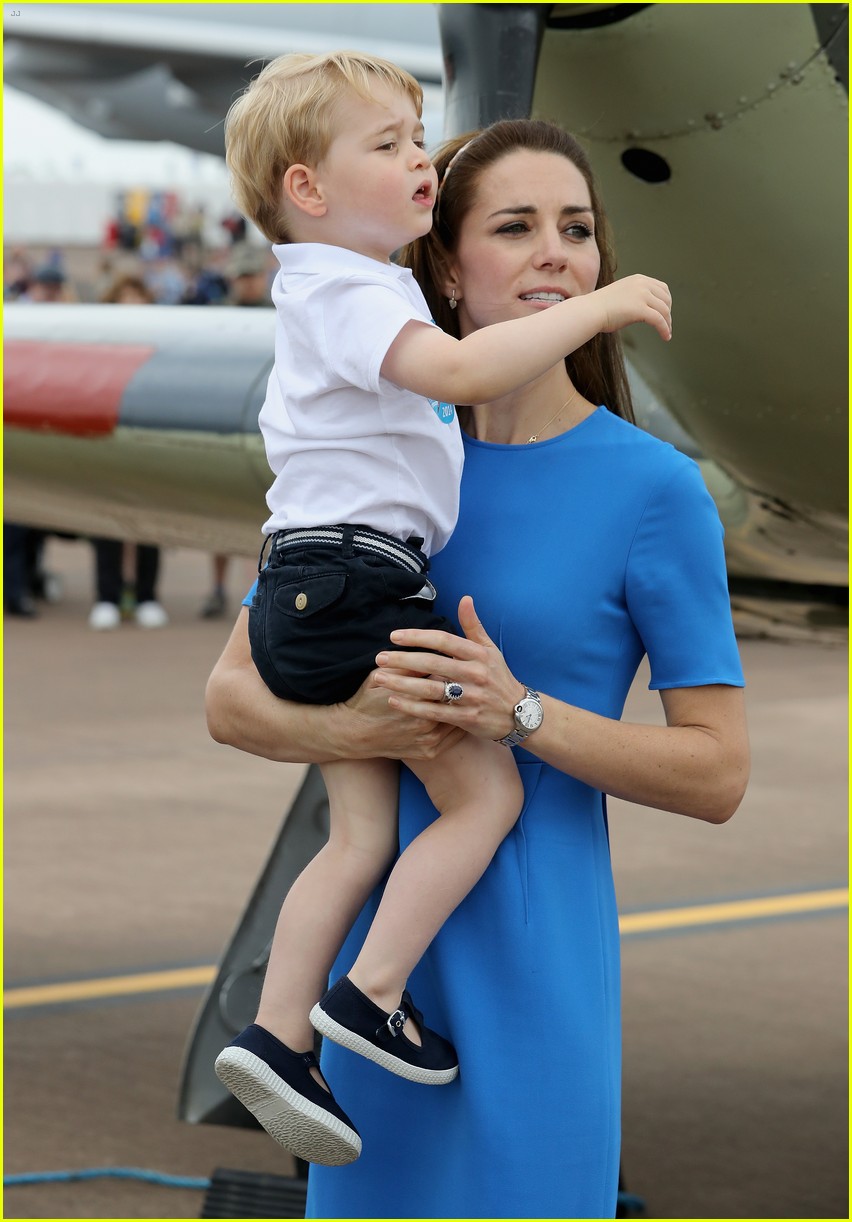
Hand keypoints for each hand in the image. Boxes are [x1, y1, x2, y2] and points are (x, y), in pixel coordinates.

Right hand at [340, 669, 464, 760]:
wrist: (353, 735)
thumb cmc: (366, 701)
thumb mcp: (381, 675)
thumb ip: (408, 666)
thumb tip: (432, 651)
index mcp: (416, 697)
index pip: (446, 676)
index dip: (452, 666)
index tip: (457, 659)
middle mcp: (426, 720)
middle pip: (457, 697)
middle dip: (463, 685)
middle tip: (468, 676)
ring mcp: (429, 739)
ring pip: (459, 718)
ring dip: (464, 705)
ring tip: (470, 693)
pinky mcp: (429, 751)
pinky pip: (454, 737)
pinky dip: (460, 724)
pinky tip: (462, 713)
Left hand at [374, 595, 524, 741]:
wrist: (520, 713)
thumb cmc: (499, 678)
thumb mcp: (491, 650)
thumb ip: (473, 626)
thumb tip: (465, 598)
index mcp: (478, 654)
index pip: (443, 641)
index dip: (417, 637)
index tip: (394, 636)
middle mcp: (475, 674)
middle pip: (432, 663)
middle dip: (402, 659)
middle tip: (379, 658)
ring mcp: (471, 697)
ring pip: (431, 688)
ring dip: (402, 684)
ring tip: (379, 678)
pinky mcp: (467, 718)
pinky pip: (434, 712)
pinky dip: (412, 707)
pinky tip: (394, 701)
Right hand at [593, 274, 671, 339]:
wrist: (590, 311)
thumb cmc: (599, 307)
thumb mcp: (621, 294)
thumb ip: (634, 297)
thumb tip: (643, 309)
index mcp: (638, 279)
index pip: (662, 288)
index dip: (666, 301)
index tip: (665, 313)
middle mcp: (642, 285)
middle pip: (666, 298)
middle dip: (668, 312)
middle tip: (666, 324)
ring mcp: (642, 296)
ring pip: (664, 310)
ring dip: (667, 323)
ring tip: (666, 333)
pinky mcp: (640, 309)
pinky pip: (659, 320)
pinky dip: (664, 329)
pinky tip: (665, 337)